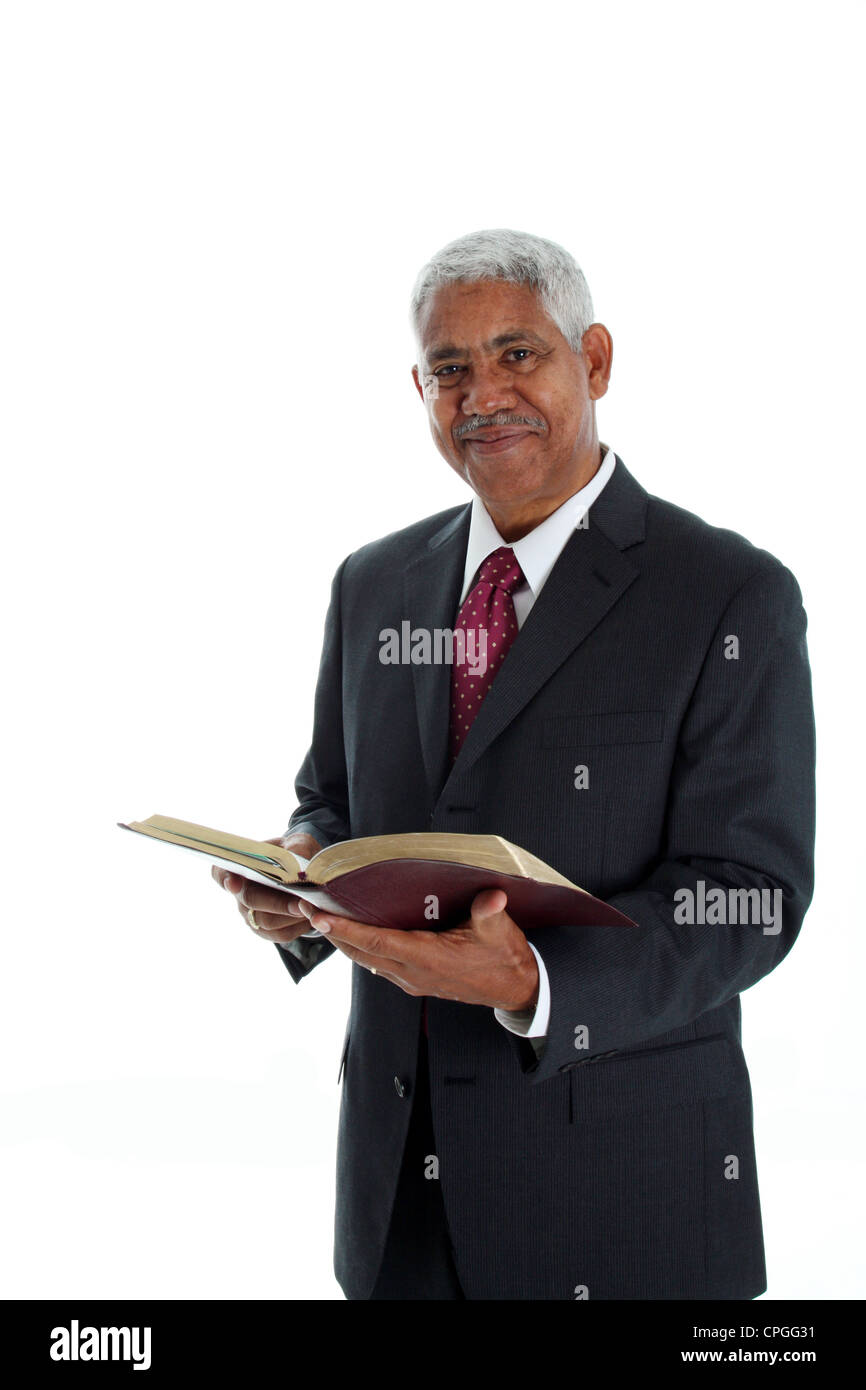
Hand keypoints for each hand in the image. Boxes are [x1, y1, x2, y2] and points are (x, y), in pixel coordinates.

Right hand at [212, 832, 322, 944]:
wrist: (307, 872)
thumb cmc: (297, 854)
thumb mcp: (299, 844)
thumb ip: (297, 849)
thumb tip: (299, 868)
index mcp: (242, 865)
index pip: (221, 872)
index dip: (225, 878)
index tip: (234, 882)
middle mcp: (240, 891)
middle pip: (250, 900)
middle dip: (277, 903)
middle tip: (301, 902)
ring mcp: (250, 913)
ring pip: (266, 922)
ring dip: (291, 916)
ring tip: (312, 907)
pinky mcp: (266, 930)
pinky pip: (281, 934)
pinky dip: (298, 927)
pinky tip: (311, 916)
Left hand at [301, 887, 539, 1011]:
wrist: (515, 988)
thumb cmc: (505, 958)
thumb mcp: (500, 931)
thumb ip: (490, 913)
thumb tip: (491, 897)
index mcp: (427, 958)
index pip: (377, 942)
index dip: (346, 930)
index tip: (319, 917)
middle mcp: (413, 973)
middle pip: (361, 952)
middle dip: (332, 932)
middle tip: (306, 909)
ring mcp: (412, 980)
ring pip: (367, 960)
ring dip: (343, 941)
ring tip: (321, 918)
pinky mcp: (416, 981)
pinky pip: (379, 963)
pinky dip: (361, 948)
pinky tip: (354, 935)